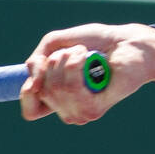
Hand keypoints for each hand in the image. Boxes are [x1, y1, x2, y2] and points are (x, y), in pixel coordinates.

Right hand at [21, 23, 154, 123]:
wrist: (127, 41)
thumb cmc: (96, 43)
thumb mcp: (55, 44)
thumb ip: (35, 62)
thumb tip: (31, 85)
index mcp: (57, 99)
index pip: (30, 111)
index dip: (28, 91)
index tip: (41, 69)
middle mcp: (67, 109)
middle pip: (39, 91)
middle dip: (54, 61)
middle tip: (76, 51)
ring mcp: (80, 112)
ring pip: (54, 88)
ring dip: (66, 60)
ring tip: (84, 53)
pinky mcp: (94, 109)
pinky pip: (70, 88)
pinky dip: (76, 65)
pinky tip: (88, 59)